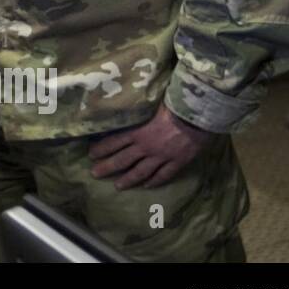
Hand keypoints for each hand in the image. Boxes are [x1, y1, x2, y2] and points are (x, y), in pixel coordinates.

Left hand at [88, 104, 215, 189]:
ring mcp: (161, 157)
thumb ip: (139, 111)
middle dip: (107, 167)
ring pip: (141, 172)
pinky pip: (163, 175)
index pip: (114, 142)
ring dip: (128, 179)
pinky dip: (154, 182)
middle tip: (95, 174)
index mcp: (138, 132)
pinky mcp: (177, 163)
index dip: (102, 149)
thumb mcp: (150, 105)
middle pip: (122, 160)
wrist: (196, 117)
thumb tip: (127, 103)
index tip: (91, 155)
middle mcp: (146, 147)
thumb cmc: (173, 106)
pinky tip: (147, 186)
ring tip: (118, 186)